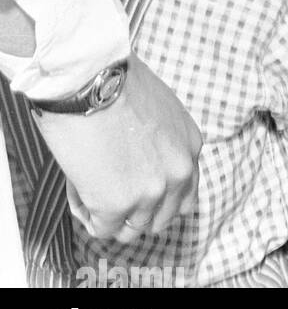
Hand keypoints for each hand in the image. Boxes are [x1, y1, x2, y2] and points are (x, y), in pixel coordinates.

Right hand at [35, 54, 201, 242]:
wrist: (91, 79)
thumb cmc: (117, 83)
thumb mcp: (162, 110)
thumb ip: (162, 142)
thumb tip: (142, 164)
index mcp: (190, 147)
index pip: (184, 196)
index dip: (156, 199)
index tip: (133, 192)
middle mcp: (179, 173)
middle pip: (160, 219)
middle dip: (134, 212)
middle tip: (108, 191)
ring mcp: (150, 192)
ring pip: (129, 229)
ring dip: (106, 212)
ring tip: (88, 180)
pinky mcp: (118, 204)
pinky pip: (100, 228)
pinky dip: (85, 212)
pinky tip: (77, 184)